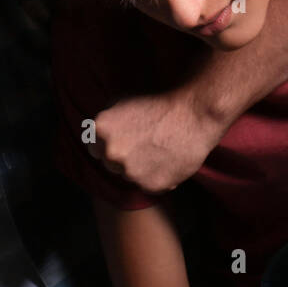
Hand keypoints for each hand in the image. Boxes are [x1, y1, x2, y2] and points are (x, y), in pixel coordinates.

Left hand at [89, 85, 225, 193]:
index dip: (109, 145)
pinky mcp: (150, 186)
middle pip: (111, 164)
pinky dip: (158, 178)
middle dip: (124, 158)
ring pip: (130, 177)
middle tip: (144, 146)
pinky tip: (169, 161)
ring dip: (141, 169)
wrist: (193, 114)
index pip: (94, 148)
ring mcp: (130, 172)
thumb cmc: (160, 103)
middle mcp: (112, 153)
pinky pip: (149, 186)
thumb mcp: (122, 101)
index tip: (124, 142)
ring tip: (159, 152)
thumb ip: (106, 121)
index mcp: (100, 131)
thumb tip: (97, 133)